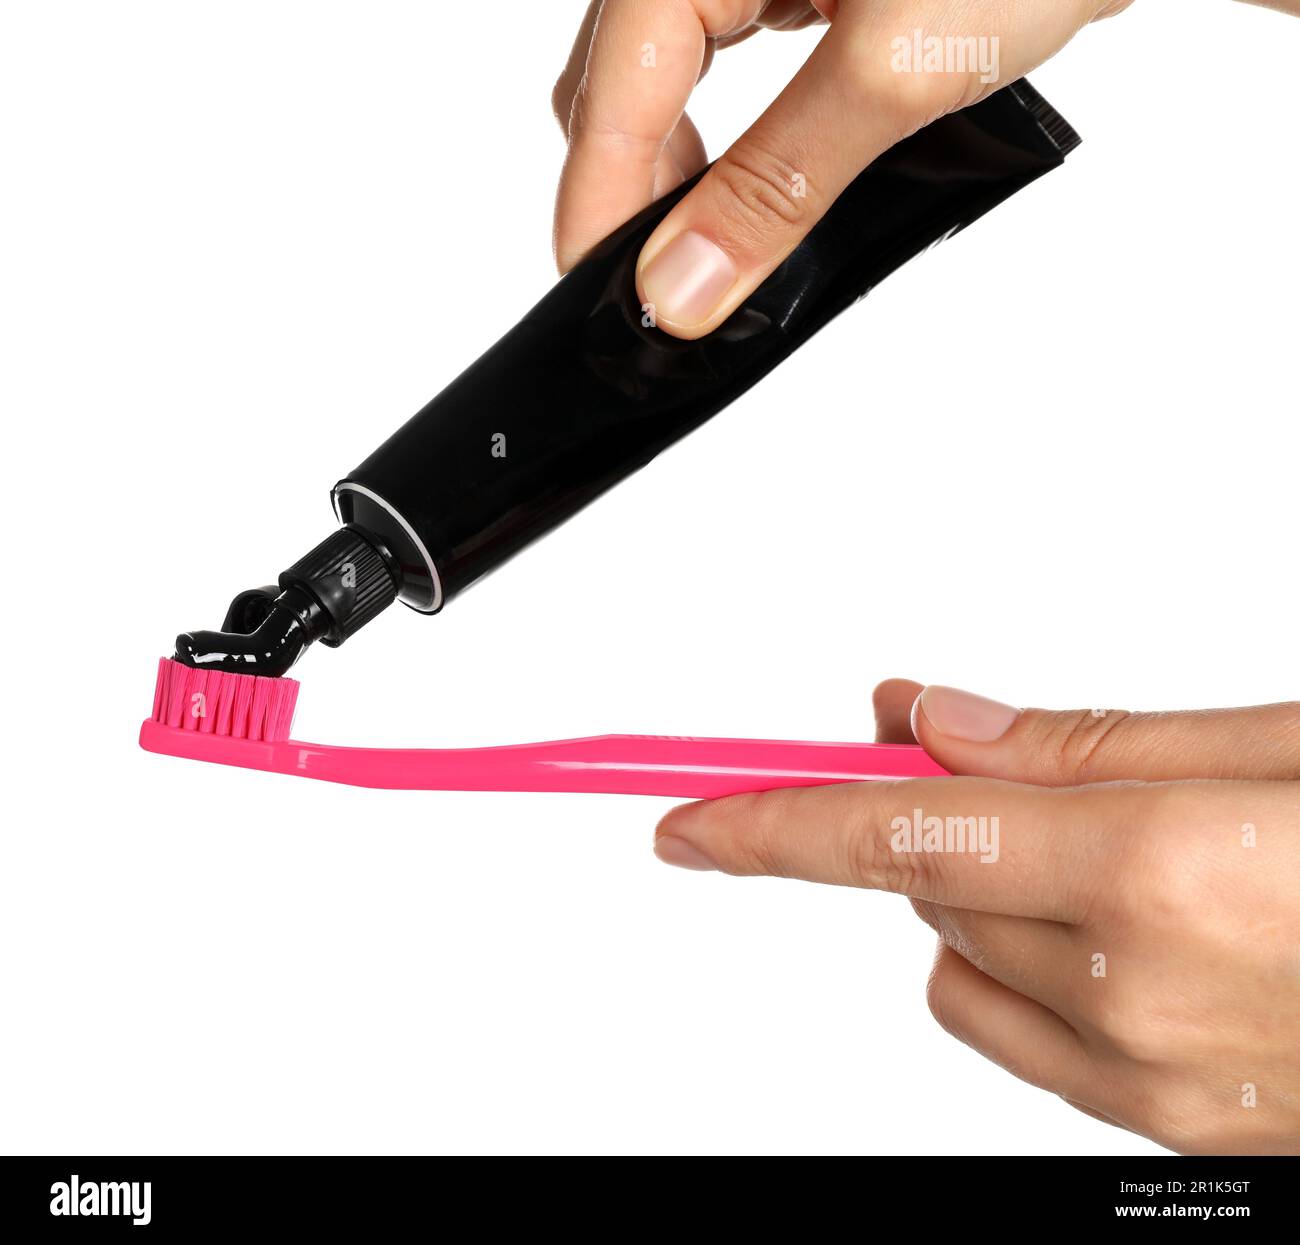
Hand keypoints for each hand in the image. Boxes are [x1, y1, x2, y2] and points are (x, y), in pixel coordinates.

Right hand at [551, 0, 1137, 336]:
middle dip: (635, 190)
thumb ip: (775, 185)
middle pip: (619, 81)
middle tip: (673, 288)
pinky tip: (767, 166)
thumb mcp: (894, 71)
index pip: (611, 94)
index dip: (598, 212)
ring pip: (668, 71)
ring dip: (683, 162)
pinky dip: (732, 125)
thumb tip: (683, 287)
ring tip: (723, 241)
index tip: (600, 304)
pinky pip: (724, 51)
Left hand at [653, 681, 1299, 1152]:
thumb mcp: (1280, 738)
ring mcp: (1159, 1085)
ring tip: (1114, 857)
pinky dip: (1034, 973)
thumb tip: (930, 723)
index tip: (686, 816)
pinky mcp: (1182, 1133)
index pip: (892, 835)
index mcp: (1157, 869)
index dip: (772, 820)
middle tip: (1004, 769)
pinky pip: (1032, 1037)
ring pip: (969, 971)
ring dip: (990, 902)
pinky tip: (1126, 931)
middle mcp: (1138, 996)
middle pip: (928, 893)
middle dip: (938, 823)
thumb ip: (1081, 739)